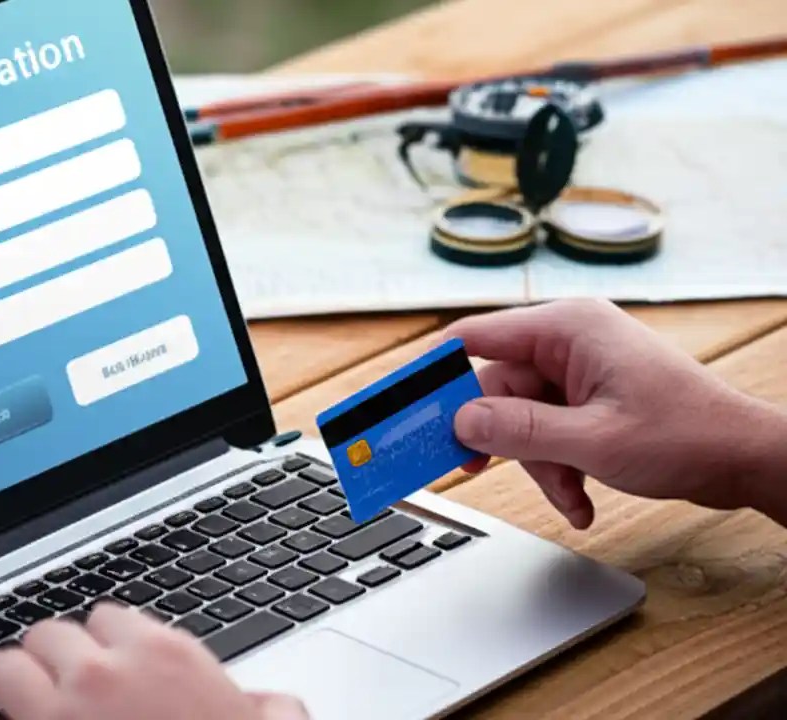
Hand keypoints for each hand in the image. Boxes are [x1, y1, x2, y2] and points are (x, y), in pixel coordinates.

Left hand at [0, 604, 308, 719]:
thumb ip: (271, 709)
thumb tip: (269, 706)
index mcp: (164, 659)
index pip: (106, 619)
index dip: (104, 649)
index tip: (107, 672)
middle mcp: (104, 677)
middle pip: (50, 635)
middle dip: (54, 662)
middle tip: (65, 694)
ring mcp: (56, 716)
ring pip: (4, 667)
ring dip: (11, 686)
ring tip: (20, 708)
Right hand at [446, 299, 786, 528]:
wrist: (747, 460)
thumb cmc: (689, 434)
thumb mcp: (592, 440)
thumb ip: (519, 430)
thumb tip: (461, 421)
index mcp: (568, 328)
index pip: (475, 337)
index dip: (434, 371)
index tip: (401, 402)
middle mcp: (570, 341)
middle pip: (497, 388)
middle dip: (502, 440)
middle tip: (475, 470)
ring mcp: (581, 371)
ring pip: (523, 418)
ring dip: (539, 464)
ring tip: (571, 495)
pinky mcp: (590, 399)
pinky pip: (549, 430)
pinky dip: (559, 466)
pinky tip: (581, 498)